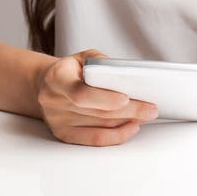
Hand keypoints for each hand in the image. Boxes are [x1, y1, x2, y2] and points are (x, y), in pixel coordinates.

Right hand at [34, 48, 158, 145]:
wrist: (46, 85)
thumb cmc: (70, 70)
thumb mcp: (82, 57)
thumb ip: (100, 63)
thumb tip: (124, 75)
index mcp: (57, 78)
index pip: (81, 93)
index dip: (105, 98)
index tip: (127, 98)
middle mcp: (54, 102)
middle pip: (97, 112)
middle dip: (128, 110)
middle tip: (151, 108)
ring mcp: (58, 121)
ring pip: (99, 125)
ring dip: (127, 121)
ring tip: (146, 115)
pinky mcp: (64, 135)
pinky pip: (94, 139)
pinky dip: (116, 135)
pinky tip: (132, 127)